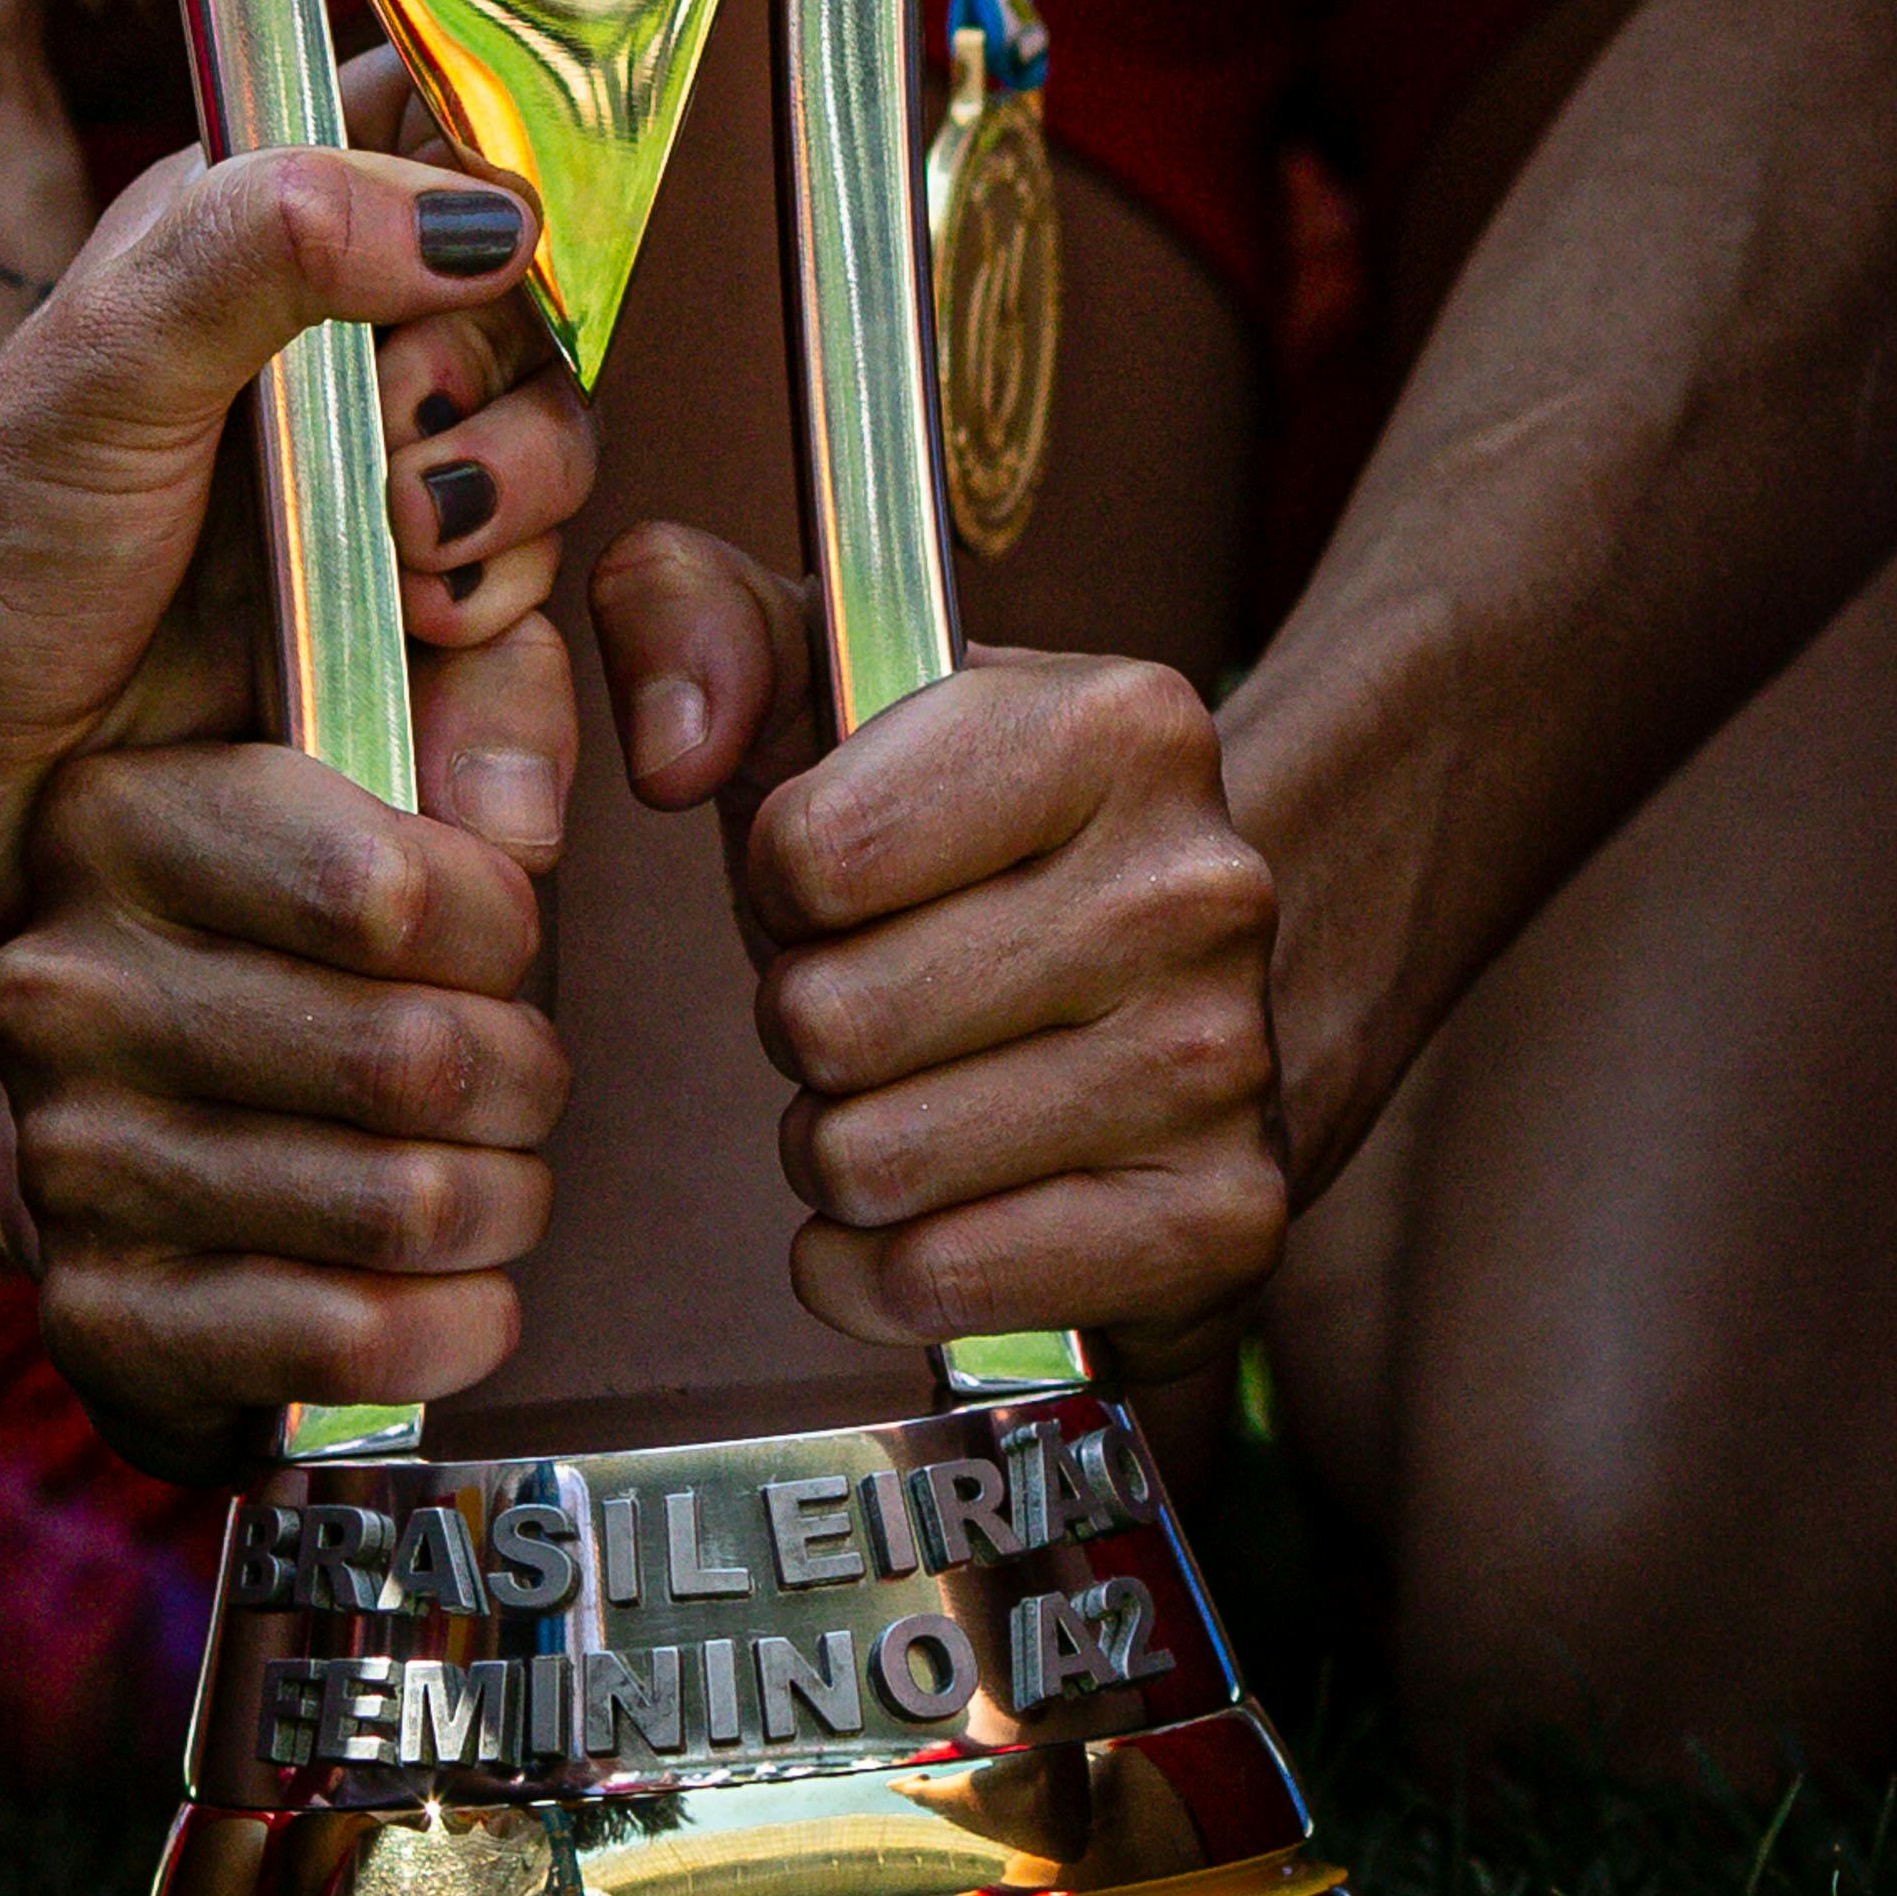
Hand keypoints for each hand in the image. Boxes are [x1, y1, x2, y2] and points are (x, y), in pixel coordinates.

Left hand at [0, 129, 588, 950]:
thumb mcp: (107, 360)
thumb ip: (268, 246)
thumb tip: (474, 217)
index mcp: (256, 222)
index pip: (435, 116)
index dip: (494, 168)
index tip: (487, 249)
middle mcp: (335, 331)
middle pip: (526, 295)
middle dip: (496, 373)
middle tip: (402, 438)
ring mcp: (379, 466)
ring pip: (547, 435)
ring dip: (511, 491)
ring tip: (406, 549)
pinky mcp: (401, 591)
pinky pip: (525, 571)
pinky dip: (500, 597)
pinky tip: (419, 623)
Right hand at [0, 613, 575, 1476]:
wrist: (159, 1127)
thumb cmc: (313, 932)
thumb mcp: (388, 759)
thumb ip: (481, 702)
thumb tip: (520, 822)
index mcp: (114, 819)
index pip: (385, 892)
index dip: (501, 930)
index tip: (500, 941)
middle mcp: (59, 987)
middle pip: (411, 1061)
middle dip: (524, 1078)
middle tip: (518, 1075)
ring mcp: (65, 1161)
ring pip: (402, 1204)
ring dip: (504, 1199)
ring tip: (492, 1171)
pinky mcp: (98, 1323)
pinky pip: (349, 1340)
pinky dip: (456, 1323)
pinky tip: (462, 1288)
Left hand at [591, 526, 1284, 1381]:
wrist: (1165, 975)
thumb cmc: (947, 827)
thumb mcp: (815, 676)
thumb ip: (687, 614)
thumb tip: (669, 750)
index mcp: (1119, 725)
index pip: (812, 855)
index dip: (783, 881)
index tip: (843, 877)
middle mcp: (1202, 889)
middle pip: (833, 1022)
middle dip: (807, 1021)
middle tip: (875, 998)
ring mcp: (1227, 1064)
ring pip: (871, 1164)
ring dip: (839, 1147)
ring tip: (913, 1088)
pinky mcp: (1220, 1224)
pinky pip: (940, 1282)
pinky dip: (886, 1267)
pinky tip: (932, 1205)